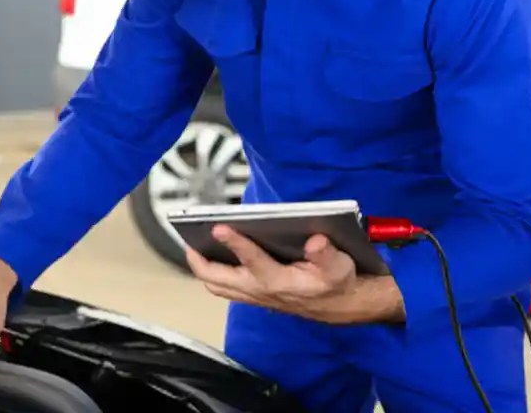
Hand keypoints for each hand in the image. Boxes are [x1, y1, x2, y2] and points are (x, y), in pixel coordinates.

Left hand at [185, 225, 403, 324]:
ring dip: (203, 268)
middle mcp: (262, 291)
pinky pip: (225, 287)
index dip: (235, 243)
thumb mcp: (340, 266)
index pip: (252, 261)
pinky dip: (214, 273)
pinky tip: (211, 254)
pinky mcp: (256, 294)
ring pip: (218, 285)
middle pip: (219, 280)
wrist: (343, 305)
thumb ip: (327, 254)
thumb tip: (316, 241)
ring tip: (192, 245)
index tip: (219, 226)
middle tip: (187, 239)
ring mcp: (255, 295)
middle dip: (200, 261)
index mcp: (280, 282)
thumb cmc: (338, 281)